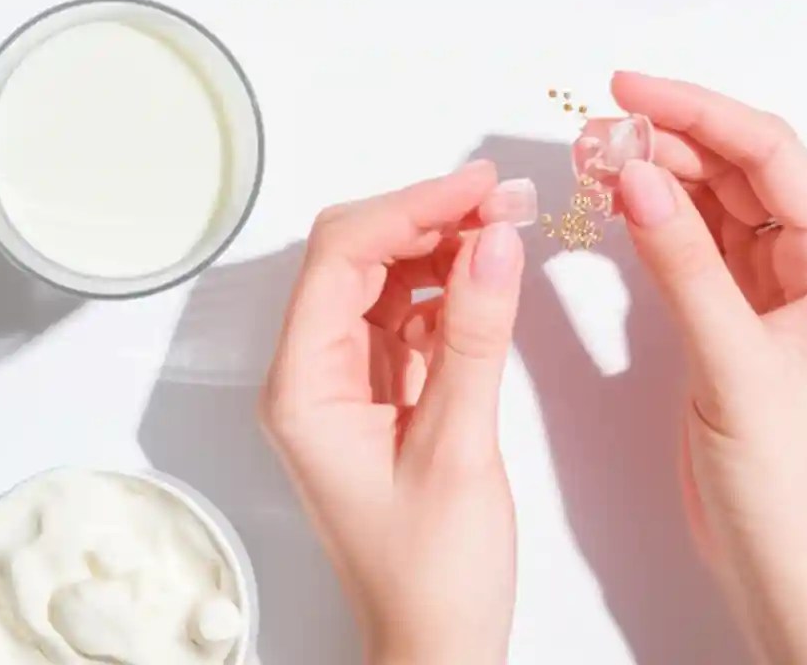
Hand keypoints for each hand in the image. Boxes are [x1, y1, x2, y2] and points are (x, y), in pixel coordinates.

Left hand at [260, 161, 523, 664]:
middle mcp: (314, 377)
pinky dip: (451, 289)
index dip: (408, 208)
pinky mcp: (386, 393)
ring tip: (503, 226)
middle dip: (426, 217)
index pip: (340, 259)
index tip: (473, 187)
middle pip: (357, 258)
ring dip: (442, 247)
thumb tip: (492, 243)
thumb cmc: (431, 575)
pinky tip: (489, 277)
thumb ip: (474, 337)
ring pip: (386, 281)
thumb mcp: (458, 448)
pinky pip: (412, 317)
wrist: (438, 641)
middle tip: (498, 199)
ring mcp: (349, 383)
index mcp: (303, 389)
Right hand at [610, 73, 806, 663]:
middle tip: (599, 125)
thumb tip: (638, 176)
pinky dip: (659, 223)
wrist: (784, 566)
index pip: (771, 157)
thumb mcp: (734, 365)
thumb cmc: (789, 482)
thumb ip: (685, 266)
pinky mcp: (736, 325)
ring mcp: (774, 296)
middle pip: (743, 173)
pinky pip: (697, 251)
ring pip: (717, 208)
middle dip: (674, 141)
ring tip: (598, 154)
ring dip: (662, 177)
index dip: (701, 113)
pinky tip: (622, 203)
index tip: (631, 90)